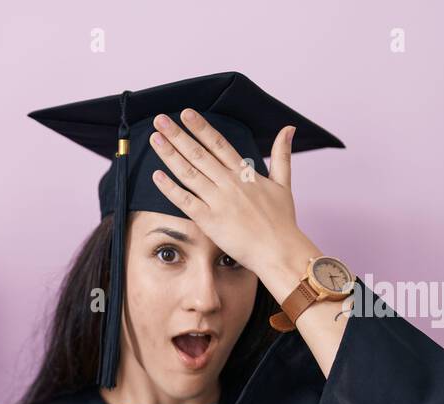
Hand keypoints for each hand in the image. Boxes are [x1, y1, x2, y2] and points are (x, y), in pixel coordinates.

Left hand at [147, 108, 318, 296]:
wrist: (279, 250)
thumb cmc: (282, 221)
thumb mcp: (284, 184)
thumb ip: (282, 155)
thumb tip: (289, 129)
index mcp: (244, 173)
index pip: (218, 143)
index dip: (201, 127)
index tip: (186, 113)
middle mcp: (229, 183)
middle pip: (198, 153)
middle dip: (178, 135)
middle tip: (160, 120)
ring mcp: (218, 201)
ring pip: (189, 173)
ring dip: (170, 154)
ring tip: (155, 139)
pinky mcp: (209, 221)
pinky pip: (185, 201)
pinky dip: (170, 188)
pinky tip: (156, 175)